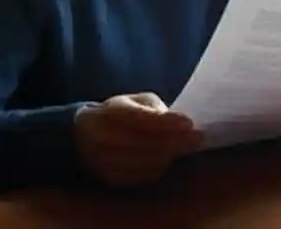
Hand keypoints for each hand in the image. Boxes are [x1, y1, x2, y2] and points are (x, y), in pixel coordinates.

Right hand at [73, 92, 203, 185]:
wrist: (83, 138)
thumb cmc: (117, 114)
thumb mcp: (134, 101)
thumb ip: (154, 109)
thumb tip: (179, 121)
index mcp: (108, 113)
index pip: (138, 119)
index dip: (165, 122)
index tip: (189, 123)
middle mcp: (102, 138)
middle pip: (144, 143)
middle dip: (175, 141)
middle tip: (198, 138)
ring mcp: (104, 162)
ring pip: (145, 162)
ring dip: (170, 155)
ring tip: (187, 146)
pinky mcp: (111, 180)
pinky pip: (142, 176)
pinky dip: (160, 167)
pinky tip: (170, 158)